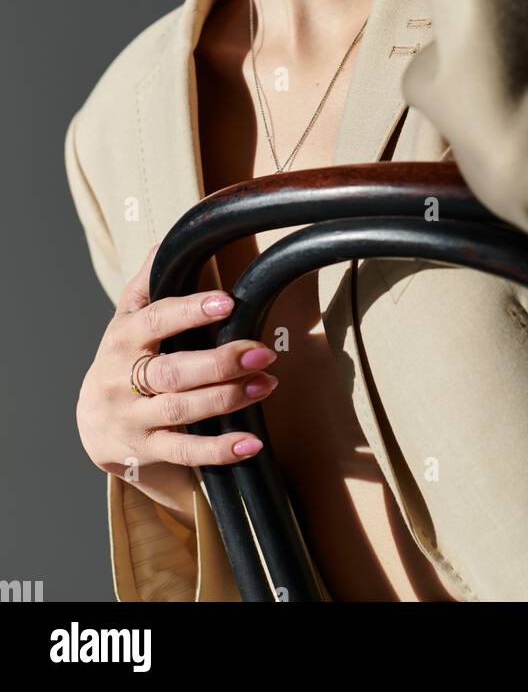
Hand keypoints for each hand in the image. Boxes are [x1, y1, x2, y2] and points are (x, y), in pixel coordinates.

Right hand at [76, 245, 279, 519]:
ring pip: (181, 410)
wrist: (92, 423)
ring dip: (228, 399)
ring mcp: (134, 418)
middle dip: (220, 363)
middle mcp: (123, 380)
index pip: (155, 320)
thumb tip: (164, 244)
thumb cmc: (122, 358)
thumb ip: (146, 283)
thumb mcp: (125, 318)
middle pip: (172, 371)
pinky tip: (251, 442)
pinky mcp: (146, 451)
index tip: (227, 302)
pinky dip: (219, 449)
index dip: (190, 311)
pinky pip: (184, 453)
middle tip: (262, 352)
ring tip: (266, 384)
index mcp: (123, 338)